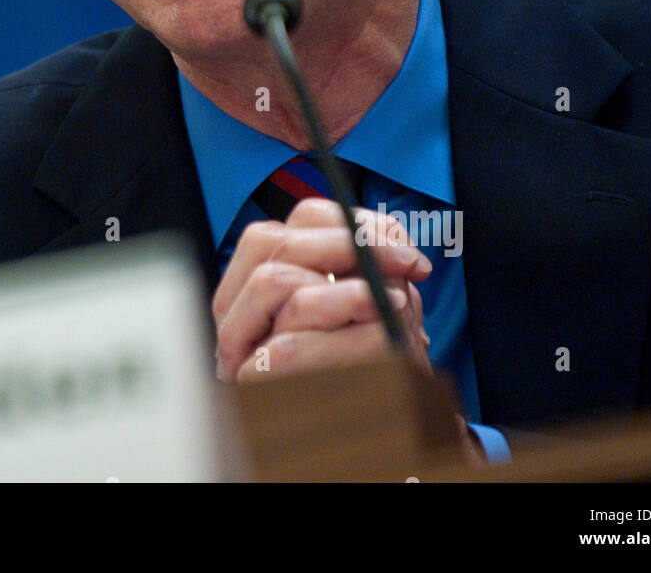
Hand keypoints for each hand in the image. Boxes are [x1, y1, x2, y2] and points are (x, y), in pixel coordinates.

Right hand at [212, 198, 431, 382]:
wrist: (361, 431)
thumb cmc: (367, 366)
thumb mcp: (374, 310)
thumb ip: (374, 275)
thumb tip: (399, 248)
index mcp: (275, 270)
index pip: (301, 219)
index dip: (352, 222)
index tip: (403, 247)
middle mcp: (246, 297)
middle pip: (278, 240)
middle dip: (350, 244)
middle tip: (408, 264)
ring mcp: (242, 334)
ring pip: (273, 281)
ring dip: (342, 288)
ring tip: (393, 304)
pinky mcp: (252, 374)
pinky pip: (291, 345)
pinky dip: (347, 335)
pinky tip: (384, 337)